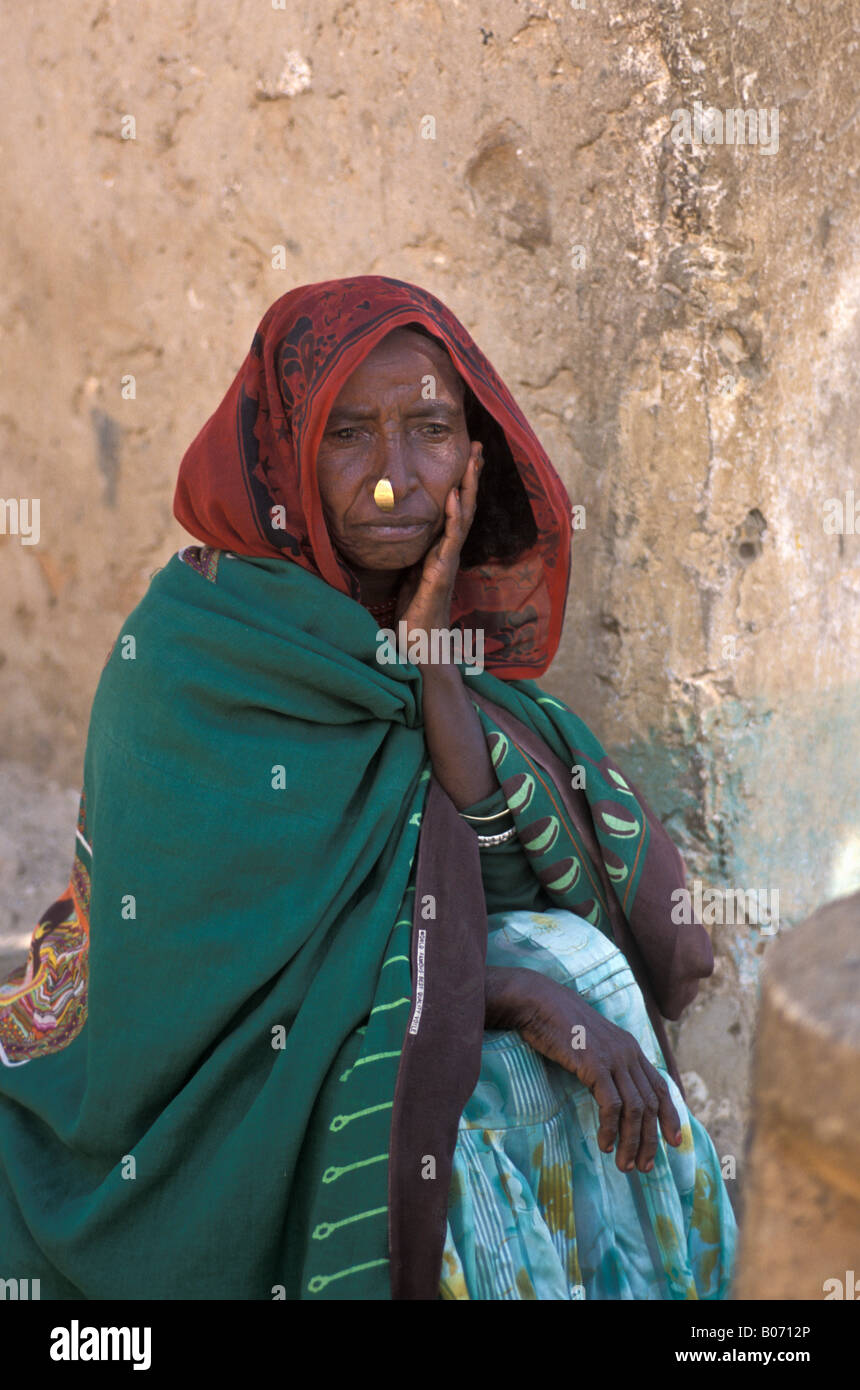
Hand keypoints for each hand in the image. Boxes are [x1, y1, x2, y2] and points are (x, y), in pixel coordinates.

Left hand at [395, 440, 482, 645]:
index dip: (461, 485)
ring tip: (472, 462)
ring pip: (462, 519)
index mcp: (441, 552)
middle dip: (471, 478)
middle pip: (464, 508)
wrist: (421, 648)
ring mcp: (447, 563)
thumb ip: (415, 557)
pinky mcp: (440, 574)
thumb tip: (404, 536)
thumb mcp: (411, 578)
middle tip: (478, 448)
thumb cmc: (414, 616)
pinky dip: (452, 517)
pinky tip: (453, 497)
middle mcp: (449, 553)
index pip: (454, 512)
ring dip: (467, 489)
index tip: (467, 458)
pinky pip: (449, 541)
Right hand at [487, 967, 682, 1173]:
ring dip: (631, 1142)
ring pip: (635, 1109)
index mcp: (630, 1048)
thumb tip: (612, 1093)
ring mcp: (613, 1057)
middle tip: (642, 1167)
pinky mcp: (594, 1063)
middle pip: (651, 1104)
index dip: (670, 1116)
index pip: (660, 1086)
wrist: (537, 1002)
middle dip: (650, 1140)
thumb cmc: (558, 1025)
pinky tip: (604, 1144)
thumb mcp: (592, 1044)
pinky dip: (611, 1129)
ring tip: (624, 1165)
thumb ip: (607, 1063)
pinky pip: (611, 1104)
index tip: (674, 1143)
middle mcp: (628, 1052)